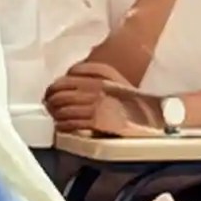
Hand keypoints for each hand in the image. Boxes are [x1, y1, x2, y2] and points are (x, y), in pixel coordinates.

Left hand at [44, 62, 161, 136]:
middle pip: (61, 91)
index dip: (56, 85)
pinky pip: (69, 122)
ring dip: (54, 113)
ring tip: (55, 117)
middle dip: (51, 99)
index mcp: (101, 75)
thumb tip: (70, 76)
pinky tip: (61, 126)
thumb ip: (95, 73)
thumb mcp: (116, 80)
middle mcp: (96, 87)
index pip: (68, 77)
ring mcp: (95, 104)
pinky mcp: (95, 121)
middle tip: (49, 105)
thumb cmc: (134, 102)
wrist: (151, 119)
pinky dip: (62, 125)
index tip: (52, 92)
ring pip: (61, 107)